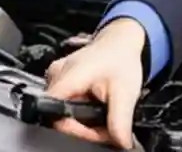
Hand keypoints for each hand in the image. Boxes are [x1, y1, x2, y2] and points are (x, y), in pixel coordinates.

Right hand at [44, 18, 144, 149]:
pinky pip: (65, 104)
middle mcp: (56, 76)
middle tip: (107, 127)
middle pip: (60, 116)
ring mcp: (56, 77)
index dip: (77, 130)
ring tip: (104, 115)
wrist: (121, 41)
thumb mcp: (125, 93)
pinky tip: (96, 106)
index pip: (56, 115)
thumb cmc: (121, 58)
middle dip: (85, 128)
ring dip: (84, 121)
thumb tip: (121, 144)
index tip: (97, 132)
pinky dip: (82, 111)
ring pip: (63, 112)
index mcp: (67, 76)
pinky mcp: (61, 80)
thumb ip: (120, 122)